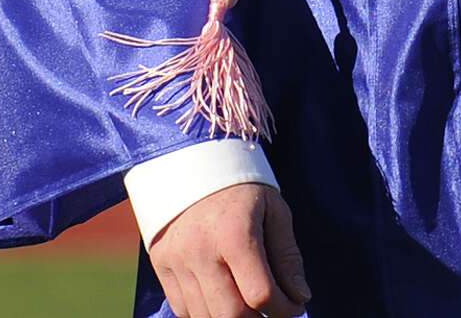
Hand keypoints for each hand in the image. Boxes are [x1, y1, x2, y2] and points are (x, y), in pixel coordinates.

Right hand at [148, 182, 310, 317]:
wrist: (191, 158)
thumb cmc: (241, 184)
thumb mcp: (273, 209)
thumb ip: (287, 255)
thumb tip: (299, 297)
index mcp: (235, 232)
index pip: (261, 294)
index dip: (284, 309)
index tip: (296, 305)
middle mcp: (201, 250)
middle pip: (231, 315)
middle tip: (274, 310)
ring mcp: (177, 260)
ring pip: (206, 317)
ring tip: (251, 304)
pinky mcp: (161, 265)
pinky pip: (184, 309)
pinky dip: (207, 312)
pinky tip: (224, 298)